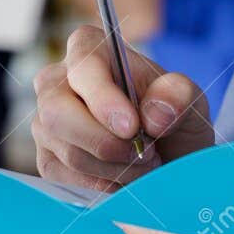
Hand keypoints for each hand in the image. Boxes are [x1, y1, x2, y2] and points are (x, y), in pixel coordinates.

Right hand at [32, 24, 213, 191]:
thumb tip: (152, 114)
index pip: (82, 67)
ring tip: (144, 162)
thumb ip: (177, 95)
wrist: (167, 152)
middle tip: (147, 152)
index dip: (103, 98)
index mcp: (88, 48)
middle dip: (107, 143)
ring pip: (69, 152)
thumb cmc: (171, 115)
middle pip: (58, 114)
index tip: (131, 126)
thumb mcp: (188, 99)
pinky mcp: (47, 157)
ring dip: (115, 168)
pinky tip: (124, 176)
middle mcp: (56, 81)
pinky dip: (103, 184)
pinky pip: (67, 178)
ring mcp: (45, 121)